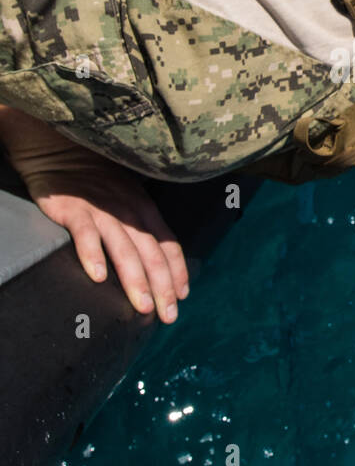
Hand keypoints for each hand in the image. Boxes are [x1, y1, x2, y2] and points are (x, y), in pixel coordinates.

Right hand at [0, 106, 187, 322]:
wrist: (60, 150)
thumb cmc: (95, 177)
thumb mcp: (127, 195)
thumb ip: (140, 223)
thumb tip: (156, 259)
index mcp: (144, 208)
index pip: (168, 243)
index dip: (177, 271)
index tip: (182, 296)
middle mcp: (127, 210)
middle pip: (151, 253)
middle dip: (163, 286)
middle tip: (168, 315)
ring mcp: (101, 210)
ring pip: (123, 248)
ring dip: (135, 279)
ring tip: (143, 305)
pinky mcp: (73, 209)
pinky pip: (85, 234)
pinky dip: (92, 255)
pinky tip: (97, 277)